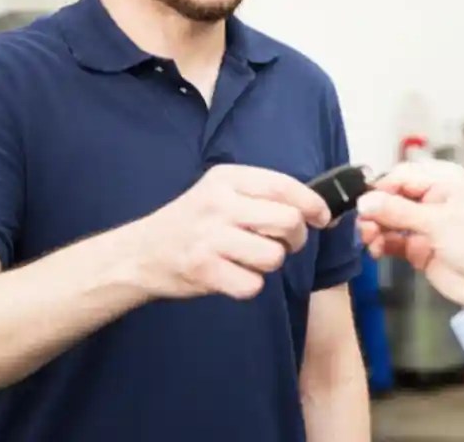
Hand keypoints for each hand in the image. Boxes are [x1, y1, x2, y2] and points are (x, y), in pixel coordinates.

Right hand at [132, 164, 330, 299]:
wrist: (141, 253)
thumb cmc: (192, 223)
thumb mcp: (220, 193)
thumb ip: (260, 195)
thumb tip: (316, 208)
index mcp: (226, 179)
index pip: (283, 186)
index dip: (312, 203)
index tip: (322, 217)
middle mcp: (218, 204)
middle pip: (287, 221)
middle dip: (295, 238)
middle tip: (284, 243)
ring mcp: (209, 238)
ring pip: (273, 256)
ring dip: (270, 264)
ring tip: (251, 259)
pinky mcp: (203, 270)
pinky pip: (253, 285)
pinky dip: (249, 285)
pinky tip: (233, 275)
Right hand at [356, 160, 463, 307]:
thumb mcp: (438, 222)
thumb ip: (399, 211)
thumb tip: (367, 201)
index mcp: (445, 180)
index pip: (403, 175)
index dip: (382, 188)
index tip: (364, 203)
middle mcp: (433, 198)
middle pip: (392, 196)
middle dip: (376, 210)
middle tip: (365, 224)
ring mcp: (425, 222)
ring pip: (389, 218)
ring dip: (376, 228)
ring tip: (370, 240)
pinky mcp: (418, 245)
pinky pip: (392, 240)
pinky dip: (381, 244)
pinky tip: (376, 250)